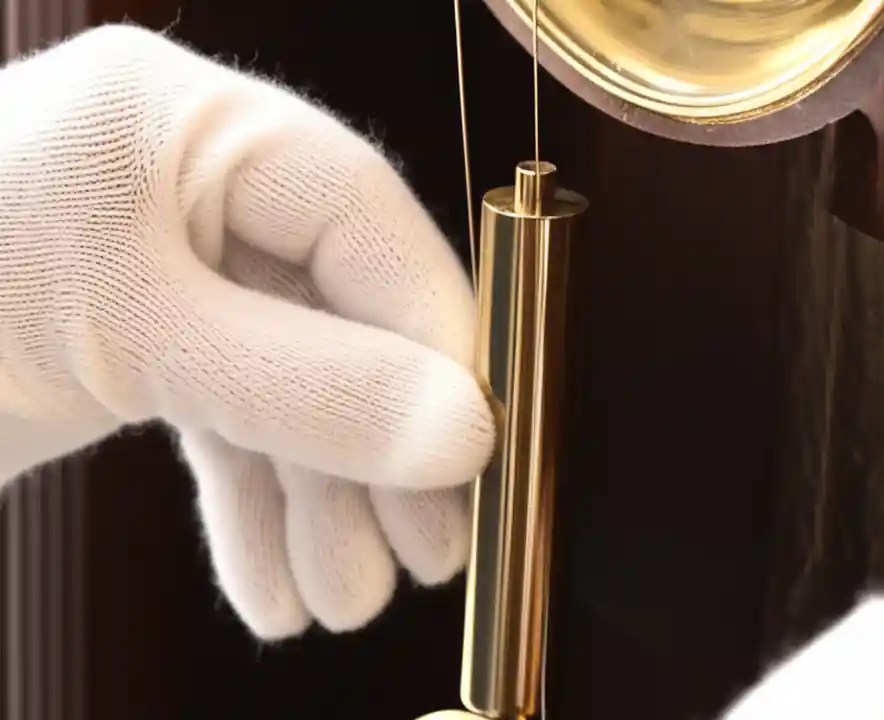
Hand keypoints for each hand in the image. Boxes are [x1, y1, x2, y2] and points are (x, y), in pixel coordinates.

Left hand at [0, 25, 493, 638]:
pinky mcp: (136, 343)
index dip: (431, 335)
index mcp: (190, 123)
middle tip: (424, 552)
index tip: (472, 444)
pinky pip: (223, 418)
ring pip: (284, 381)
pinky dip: (250, 505)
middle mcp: (189, 183)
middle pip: (336, 314)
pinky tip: (273, 587)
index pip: (362, 219)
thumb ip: (305, 384)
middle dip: (375, 449)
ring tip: (344, 600)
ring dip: (318, 502)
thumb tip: (462, 434)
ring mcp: (163, 266)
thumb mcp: (129, 337)